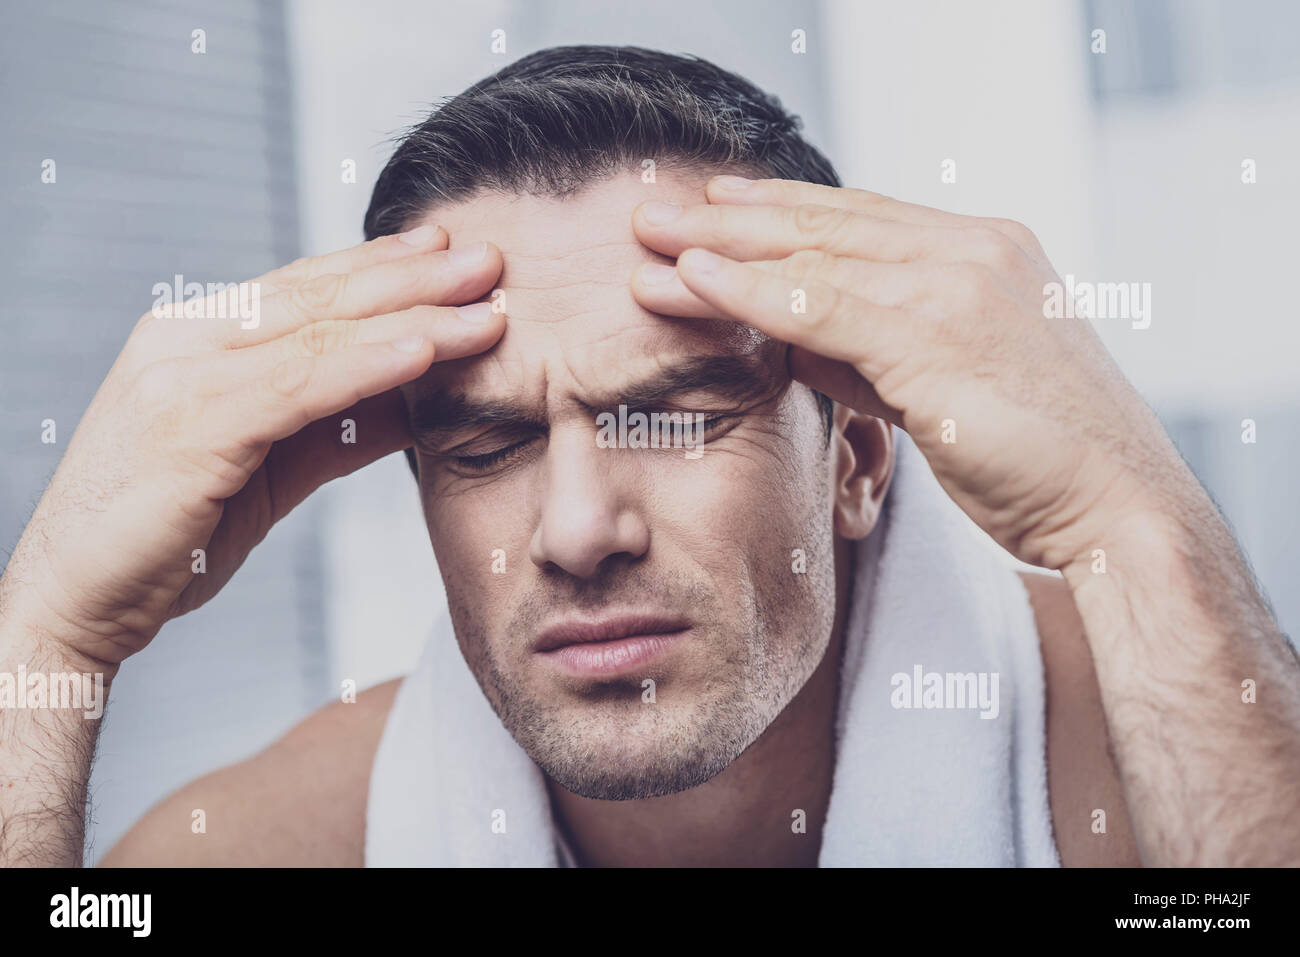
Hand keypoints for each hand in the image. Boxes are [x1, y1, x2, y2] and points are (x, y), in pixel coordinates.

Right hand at [0, 227, 503, 673]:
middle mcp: (187, 340)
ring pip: (321, 332)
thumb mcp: (272, 465)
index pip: (307, 287)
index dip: (383, 264)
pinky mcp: (190, 428)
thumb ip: (339, 423)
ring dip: (413, 315)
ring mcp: (183, 377)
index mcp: (198, 339)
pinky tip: (425, 354)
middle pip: (323, 294)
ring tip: (484, 303)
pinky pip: (298, 387)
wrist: (77, 602)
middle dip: (415, 274)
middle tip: (490, 254)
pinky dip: (368, 366)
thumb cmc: (170, 534)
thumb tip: (421, 396)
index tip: (449, 248)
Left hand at [630, 176, 1196, 571]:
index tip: (715, 202)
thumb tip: (797, 348)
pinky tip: (691, 279)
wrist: (1118, 510)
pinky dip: (750, 290)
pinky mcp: (938, 340)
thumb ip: (871, 358)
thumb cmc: (1039, 460)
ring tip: (647, 238)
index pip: (859, 216)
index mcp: (985, 252)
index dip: (779, 206)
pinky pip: (821, 305)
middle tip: (654, 208)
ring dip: (721, 245)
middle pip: (825, 221)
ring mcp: (959, 288)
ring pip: (814, 254)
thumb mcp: (945, 389)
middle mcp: (973, 252)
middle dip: (730, 214)